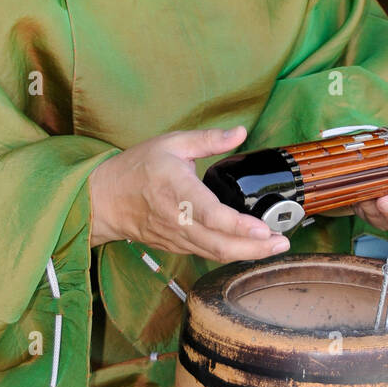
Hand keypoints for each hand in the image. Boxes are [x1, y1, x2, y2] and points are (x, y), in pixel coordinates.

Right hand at [88, 125, 290, 263]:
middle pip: (221, 244)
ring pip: (216, 254)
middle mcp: (179, 220)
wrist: (105, 199)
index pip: (212, 215)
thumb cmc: (137, 168)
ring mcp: (178, 238)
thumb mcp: (172, 143)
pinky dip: (231, 254)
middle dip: (255, 248)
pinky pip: (207, 254)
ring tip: (274, 247)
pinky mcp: (177, 247)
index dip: (239, 226)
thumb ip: (208, 139)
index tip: (264, 228)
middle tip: (282, 243)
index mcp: (178, 191)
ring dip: (247, 254)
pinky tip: (249, 247)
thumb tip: (240, 132)